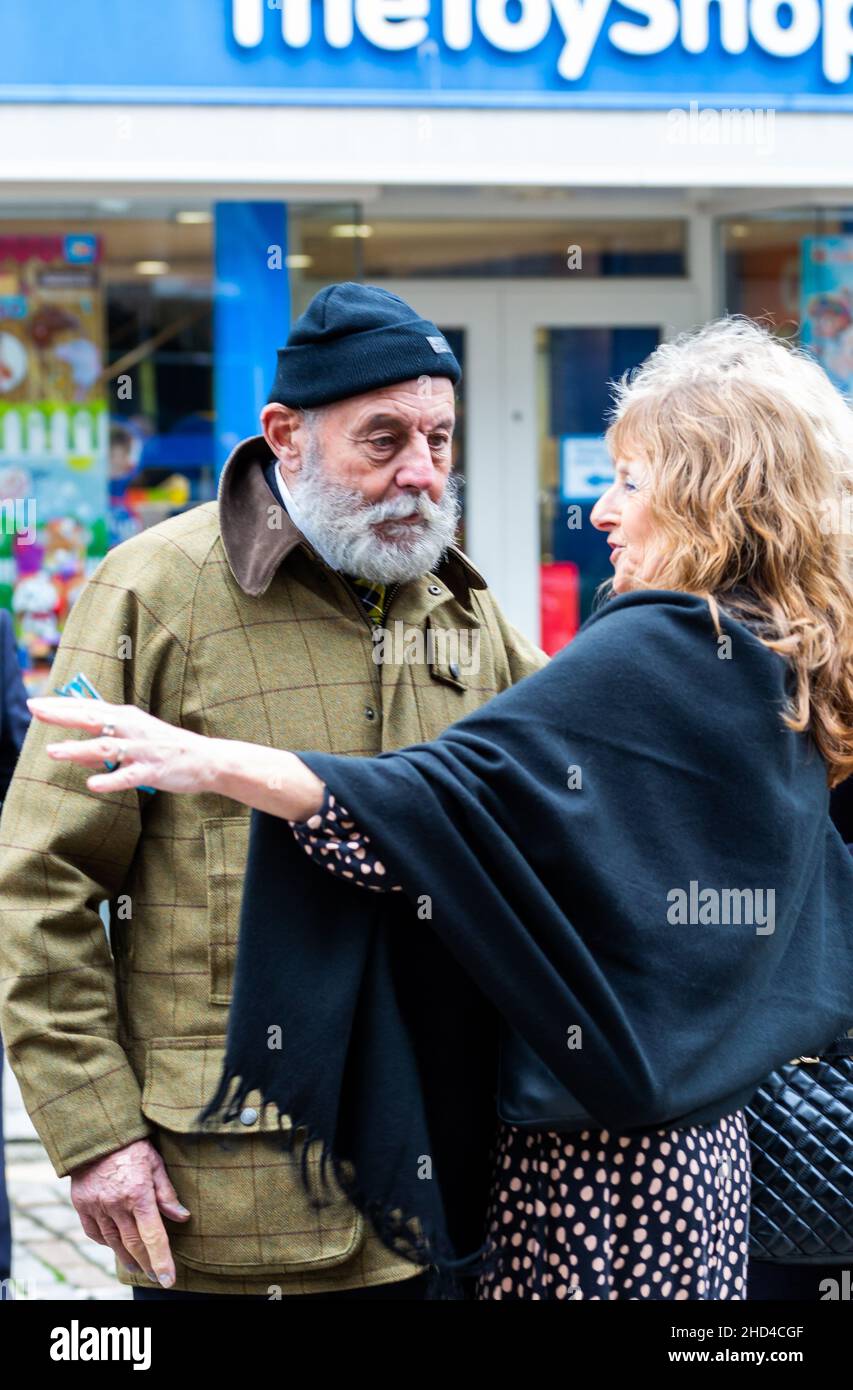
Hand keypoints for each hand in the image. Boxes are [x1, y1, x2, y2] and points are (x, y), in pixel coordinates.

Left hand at [27, 696, 221, 794]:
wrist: (206, 759)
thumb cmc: (167, 747)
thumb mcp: (136, 735)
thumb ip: (107, 739)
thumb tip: (76, 747)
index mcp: (127, 717)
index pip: (89, 707)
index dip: (61, 705)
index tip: (35, 703)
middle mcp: (132, 729)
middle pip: (92, 719)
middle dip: (63, 715)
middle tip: (35, 712)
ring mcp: (141, 750)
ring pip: (105, 748)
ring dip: (78, 749)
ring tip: (53, 751)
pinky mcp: (152, 770)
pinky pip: (128, 776)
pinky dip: (110, 779)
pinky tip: (92, 784)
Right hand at [70, 1138, 189, 1285]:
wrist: (97, 1132)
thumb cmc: (133, 1146)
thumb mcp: (156, 1164)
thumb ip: (167, 1193)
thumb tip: (182, 1217)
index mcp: (138, 1193)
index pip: (153, 1236)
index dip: (161, 1260)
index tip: (168, 1279)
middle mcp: (116, 1204)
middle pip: (133, 1245)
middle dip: (146, 1264)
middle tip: (156, 1276)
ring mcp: (96, 1205)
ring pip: (113, 1243)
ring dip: (127, 1258)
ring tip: (139, 1267)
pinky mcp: (81, 1204)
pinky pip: (94, 1232)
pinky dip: (106, 1242)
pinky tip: (115, 1245)